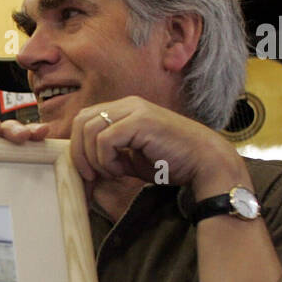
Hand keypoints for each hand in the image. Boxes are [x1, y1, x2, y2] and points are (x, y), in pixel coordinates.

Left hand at [69, 98, 247, 198]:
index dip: (77, 147)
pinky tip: (122, 171)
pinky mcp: (141, 121)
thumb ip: (109, 156)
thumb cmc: (172, 162)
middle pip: (81, 121)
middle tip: (90, 176)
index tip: (85, 174)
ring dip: (94, 158)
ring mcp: (134, 110)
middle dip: (79, 152)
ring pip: (90, 129)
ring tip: (112, 173)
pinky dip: (106, 159)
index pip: (85, 120)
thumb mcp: (132, 159)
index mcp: (124, 110)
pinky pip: (105, 139)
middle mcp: (127, 105)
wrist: (204, 162)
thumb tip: (84, 169)